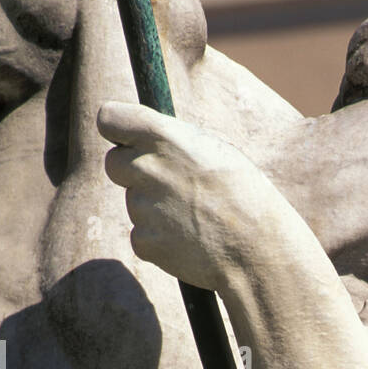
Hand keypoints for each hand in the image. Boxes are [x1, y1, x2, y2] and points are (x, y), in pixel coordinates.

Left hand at [97, 101, 263, 291]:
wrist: (258, 249)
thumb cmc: (244, 195)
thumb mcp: (214, 151)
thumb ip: (173, 142)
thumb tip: (145, 140)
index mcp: (164, 137)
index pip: (109, 118)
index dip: (116, 130)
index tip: (126, 139)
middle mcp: (147, 168)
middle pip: (114, 163)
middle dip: (134, 172)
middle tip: (170, 185)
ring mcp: (142, 208)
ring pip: (134, 202)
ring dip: (154, 209)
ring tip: (194, 217)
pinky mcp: (145, 242)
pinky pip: (141, 235)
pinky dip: (159, 239)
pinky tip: (189, 240)